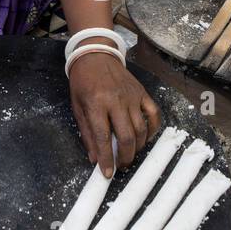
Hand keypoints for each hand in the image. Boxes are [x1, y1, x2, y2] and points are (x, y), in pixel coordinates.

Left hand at [68, 51, 161, 177]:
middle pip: (126, 136)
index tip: (108, 174)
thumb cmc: (83, 82)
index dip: (106, 158)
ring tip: (129, 154)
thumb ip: (86, 133)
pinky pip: (153, 115)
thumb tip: (94, 158)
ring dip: (137, 147)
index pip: (103, 137)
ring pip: (141, 129)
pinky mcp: (143, 93)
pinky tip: (145, 138)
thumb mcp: (77, 107)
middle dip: (125, 157)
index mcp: (96, 104)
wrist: (96, 55)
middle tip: (121, 166)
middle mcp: (116, 101)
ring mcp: (132, 97)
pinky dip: (152, 130)